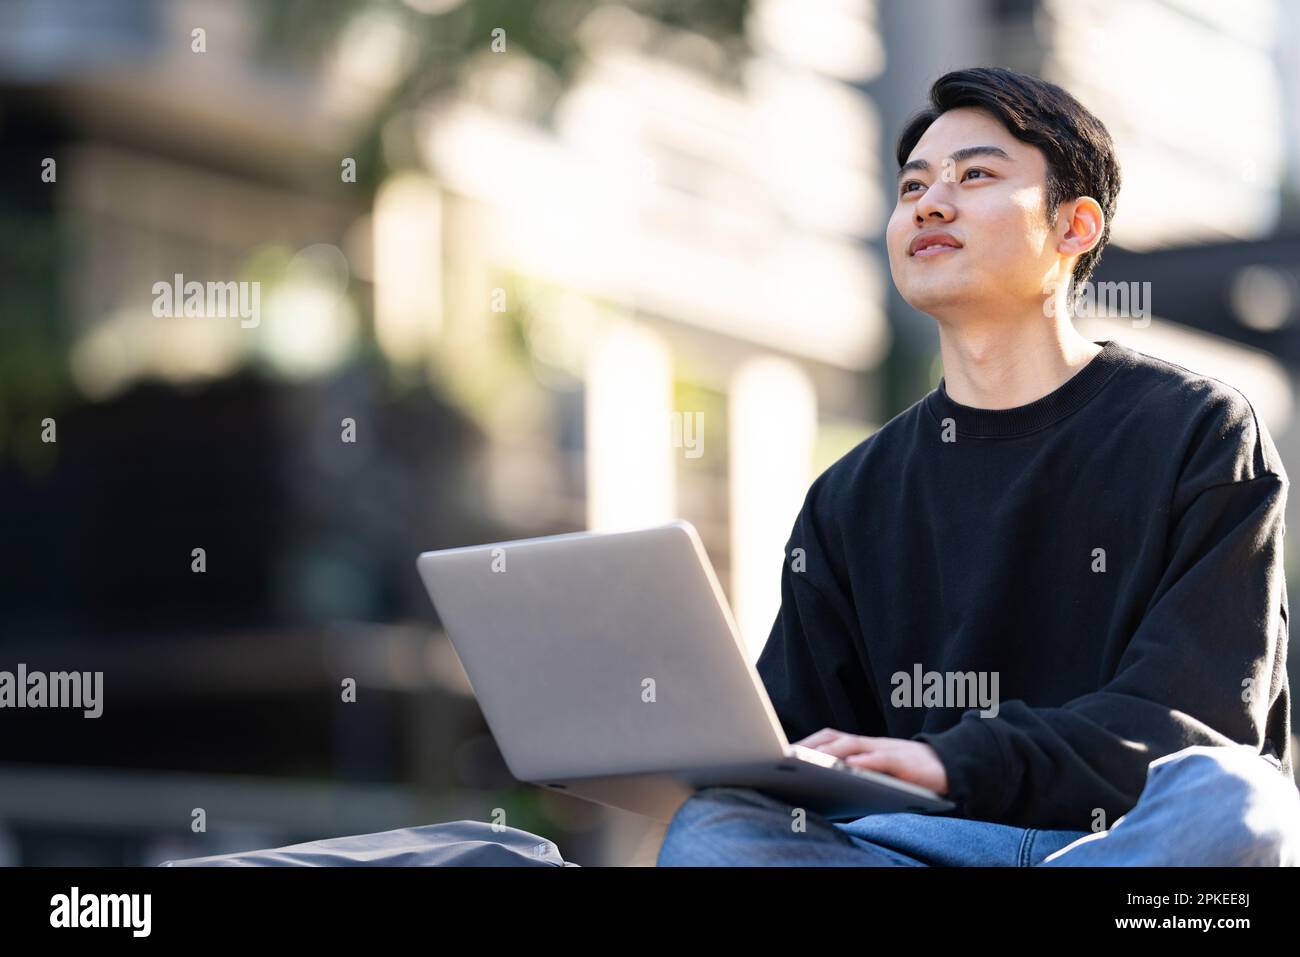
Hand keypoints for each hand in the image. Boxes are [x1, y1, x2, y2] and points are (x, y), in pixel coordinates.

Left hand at [795, 728, 948, 795]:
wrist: (950, 766)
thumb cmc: (909, 773)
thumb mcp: (878, 772)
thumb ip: (856, 772)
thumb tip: (826, 781)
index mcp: (863, 747)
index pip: (829, 738)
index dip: (807, 742)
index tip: (784, 751)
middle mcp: (870, 744)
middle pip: (834, 737)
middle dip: (811, 744)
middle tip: (789, 754)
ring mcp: (886, 750)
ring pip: (854, 744)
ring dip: (831, 751)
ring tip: (811, 759)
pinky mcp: (903, 762)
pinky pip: (881, 758)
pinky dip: (865, 761)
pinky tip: (851, 767)